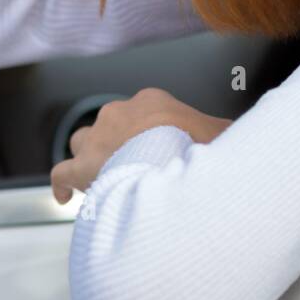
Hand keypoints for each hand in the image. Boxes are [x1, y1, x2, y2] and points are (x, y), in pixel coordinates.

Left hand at [50, 88, 231, 203]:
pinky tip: (65, 197)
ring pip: (83, 143)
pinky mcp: (82, 165)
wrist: (174, 168)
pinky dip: (63, 183)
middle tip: (134, 168)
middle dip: (117, 145)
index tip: (156, 153)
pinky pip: (63, 172)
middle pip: (111, 127)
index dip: (145, 135)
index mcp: (151, 102)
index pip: (141, 114)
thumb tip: (236, 137)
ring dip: (89, 158)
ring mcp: (98, 138)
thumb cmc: (200, 150)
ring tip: (102, 179)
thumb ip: (222, 134)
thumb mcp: (221, 135)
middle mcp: (119, 113)